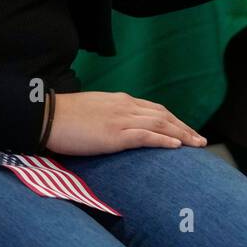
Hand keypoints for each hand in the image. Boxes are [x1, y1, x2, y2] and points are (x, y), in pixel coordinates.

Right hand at [46, 91, 205, 155]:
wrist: (46, 116)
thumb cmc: (63, 117)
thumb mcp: (93, 112)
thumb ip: (109, 116)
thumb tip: (117, 127)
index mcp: (120, 100)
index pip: (154, 108)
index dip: (173, 119)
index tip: (185, 130)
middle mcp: (125, 106)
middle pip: (163, 115)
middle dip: (184, 127)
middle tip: (200, 140)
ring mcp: (121, 119)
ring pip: (160, 124)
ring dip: (182, 134)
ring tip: (197, 144)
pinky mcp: (114, 134)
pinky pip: (146, 135)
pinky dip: (164, 140)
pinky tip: (177, 146)